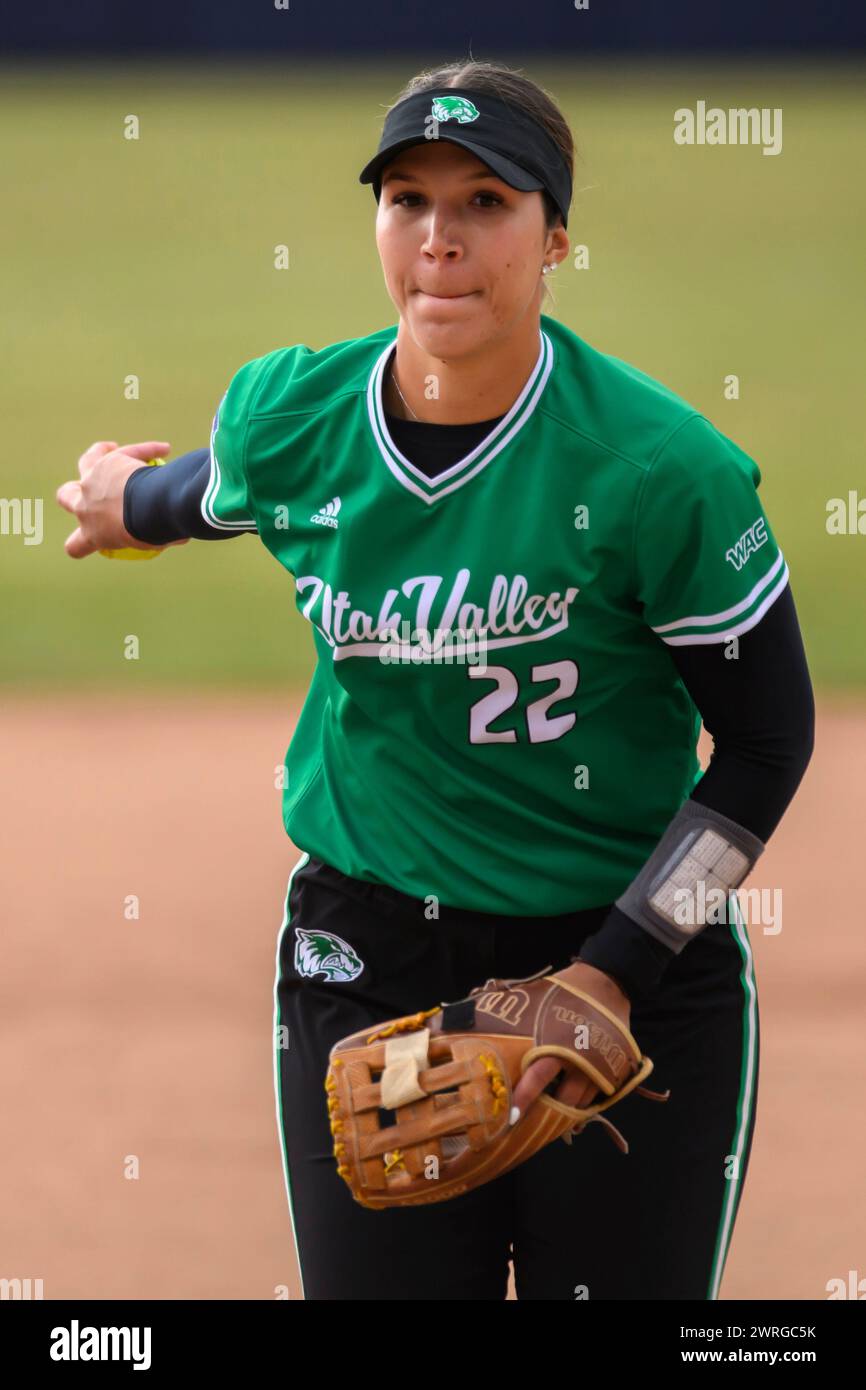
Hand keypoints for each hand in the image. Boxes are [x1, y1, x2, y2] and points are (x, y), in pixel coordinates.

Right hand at [56, 439, 188, 558]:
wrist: (149, 509)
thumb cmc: (152, 532)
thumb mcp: (154, 541)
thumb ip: (158, 536)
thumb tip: (181, 536)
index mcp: (93, 535)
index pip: (75, 546)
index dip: (79, 542)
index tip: (97, 534)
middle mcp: (84, 507)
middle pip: (66, 495)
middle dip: (73, 491)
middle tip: (91, 486)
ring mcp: (91, 482)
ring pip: (86, 462)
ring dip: (99, 454)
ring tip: (113, 449)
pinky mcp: (106, 462)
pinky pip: (126, 452)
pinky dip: (146, 450)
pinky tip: (164, 449)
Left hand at [510, 961, 630, 1123]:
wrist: (606, 982)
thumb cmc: (564, 991)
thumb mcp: (536, 998)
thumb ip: (508, 1013)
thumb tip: (464, 1018)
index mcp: (556, 1042)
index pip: (537, 1079)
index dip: (523, 1099)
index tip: (511, 1117)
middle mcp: (579, 1060)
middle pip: (562, 1101)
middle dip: (545, 1115)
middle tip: (528, 1127)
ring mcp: (600, 1067)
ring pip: (581, 1103)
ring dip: (564, 1112)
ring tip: (547, 1120)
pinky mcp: (614, 1070)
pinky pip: (597, 1096)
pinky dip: (582, 1104)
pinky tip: (570, 1109)